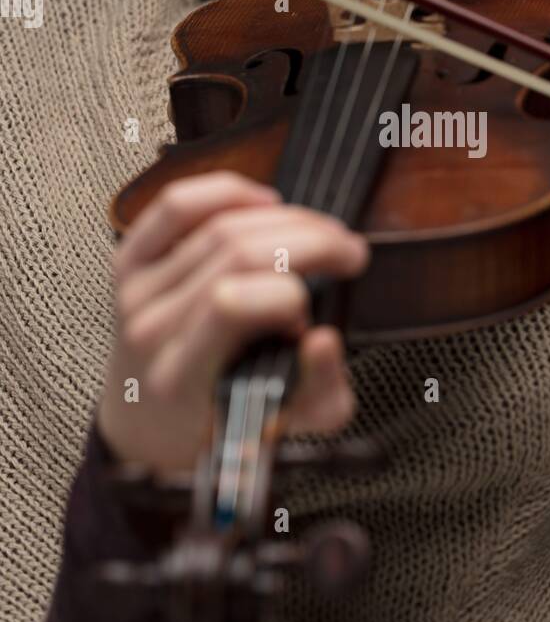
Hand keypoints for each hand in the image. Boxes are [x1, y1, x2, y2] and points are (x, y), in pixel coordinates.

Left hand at [97, 171, 369, 474]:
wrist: (151, 426)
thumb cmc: (218, 425)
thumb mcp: (283, 430)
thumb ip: (317, 392)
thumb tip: (324, 338)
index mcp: (179, 376)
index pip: (231, 304)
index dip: (290, 296)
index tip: (320, 314)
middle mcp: (149, 327)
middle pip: (234, 252)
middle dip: (309, 240)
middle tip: (348, 251)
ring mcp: (134, 291)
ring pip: (218, 224)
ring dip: (287, 218)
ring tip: (321, 234)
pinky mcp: (128, 262)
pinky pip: (176, 204)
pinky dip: (227, 191)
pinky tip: (265, 203)